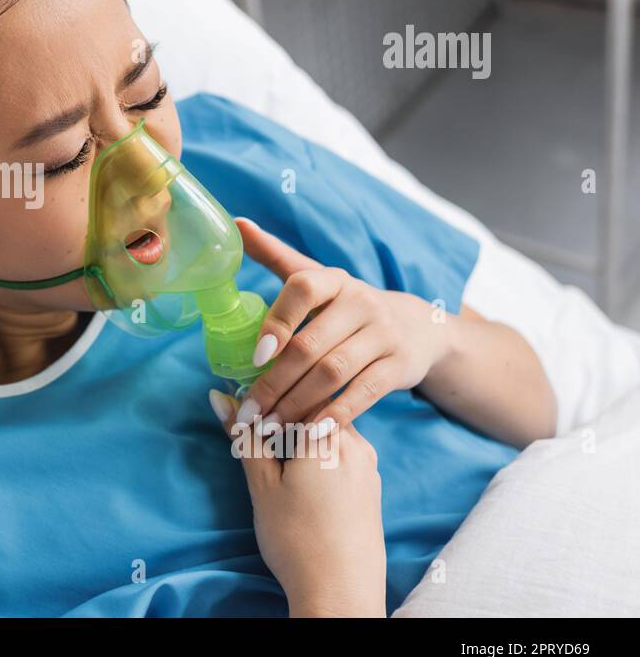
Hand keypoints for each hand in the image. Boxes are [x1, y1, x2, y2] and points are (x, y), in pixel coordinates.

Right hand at [207, 390, 386, 616]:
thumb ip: (244, 438)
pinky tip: (303, 479)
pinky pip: (342, 451)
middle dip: (284, 413)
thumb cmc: (296, 538)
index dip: (267, 395)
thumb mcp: (262, 485)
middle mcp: (354, 440)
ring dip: (301, 434)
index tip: (246, 409)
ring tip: (277, 460)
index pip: (296, 388)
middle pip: (316, 406)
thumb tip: (219, 397)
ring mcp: (368, 463)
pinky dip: (318, 453)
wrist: (341, 592)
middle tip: (256, 435)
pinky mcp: (372, 484)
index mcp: (326, 433)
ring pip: (329, 428)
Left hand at [233, 216, 450, 437]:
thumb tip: (236, 225)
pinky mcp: (399, 367)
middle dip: (275, 382)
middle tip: (249, 411)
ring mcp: (384, 336)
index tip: (254, 356)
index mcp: (335, 280)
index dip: (277, 320)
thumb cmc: (348, 305)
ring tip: (270, 426)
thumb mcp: (318, 278)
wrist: (418, 327)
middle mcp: (362, 303)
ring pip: (334, 373)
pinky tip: (309, 432)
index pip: (304, 287)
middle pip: (311, 344)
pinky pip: (364, 394)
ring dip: (298, 404)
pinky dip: (335, 415)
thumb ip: (276, 256)